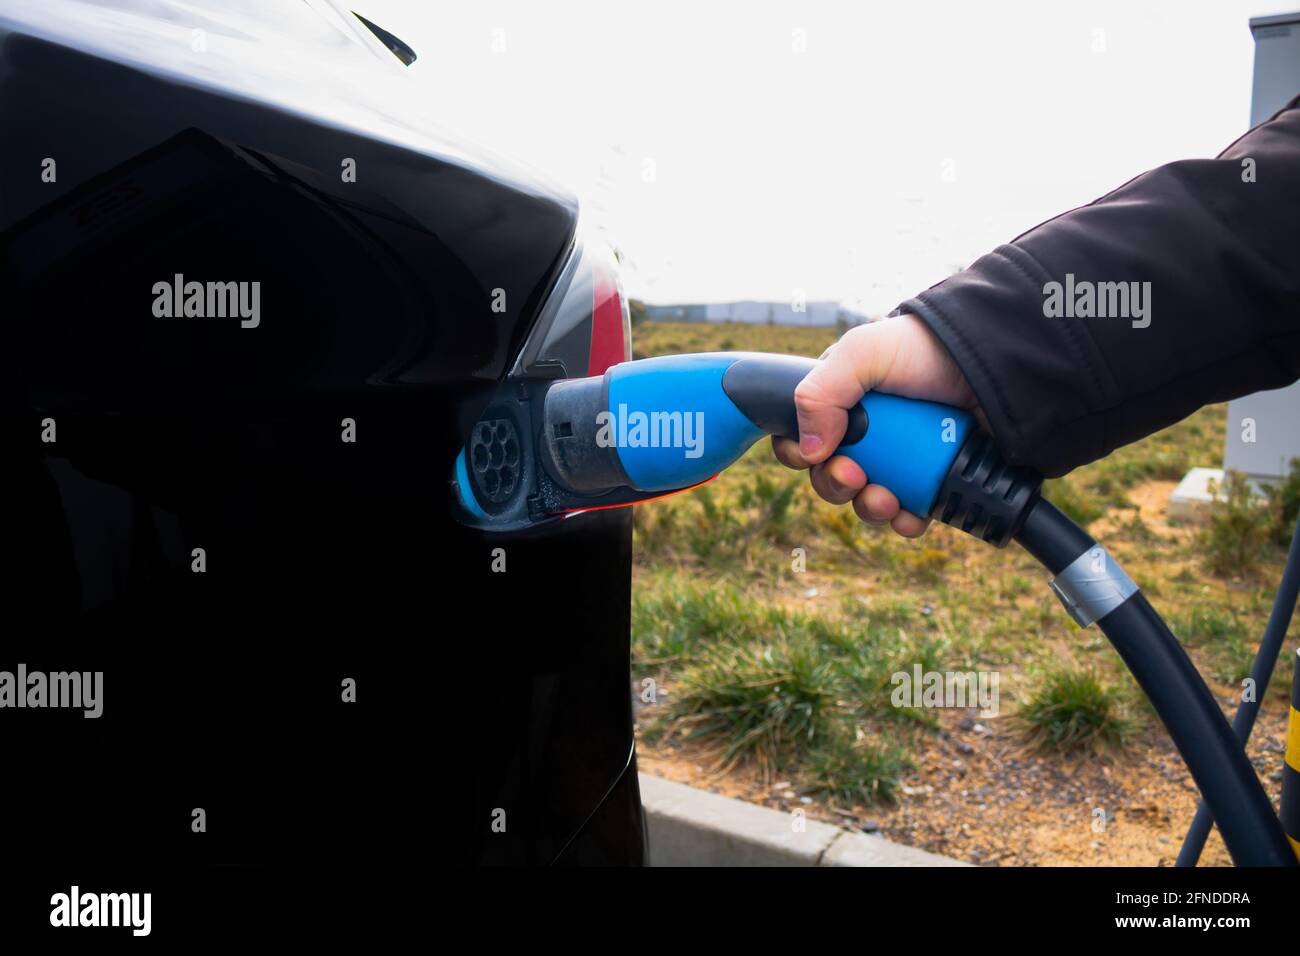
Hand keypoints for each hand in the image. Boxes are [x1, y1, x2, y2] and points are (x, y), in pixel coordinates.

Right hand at [772, 313, 980, 536]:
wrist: (994, 362)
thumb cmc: (925, 348)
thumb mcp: (862, 354)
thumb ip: (821, 393)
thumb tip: (808, 451)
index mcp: (840, 402)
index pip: (800, 438)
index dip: (797, 454)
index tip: (811, 457)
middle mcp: (866, 434)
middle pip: (829, 476)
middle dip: (835, 484)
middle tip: (854, 475)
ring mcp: (899, 459)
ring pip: (865, 501)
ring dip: (868, 507)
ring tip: (886, 499)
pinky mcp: (930, 479)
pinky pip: (906, 514)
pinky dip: (903, 520)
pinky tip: (909, 514)